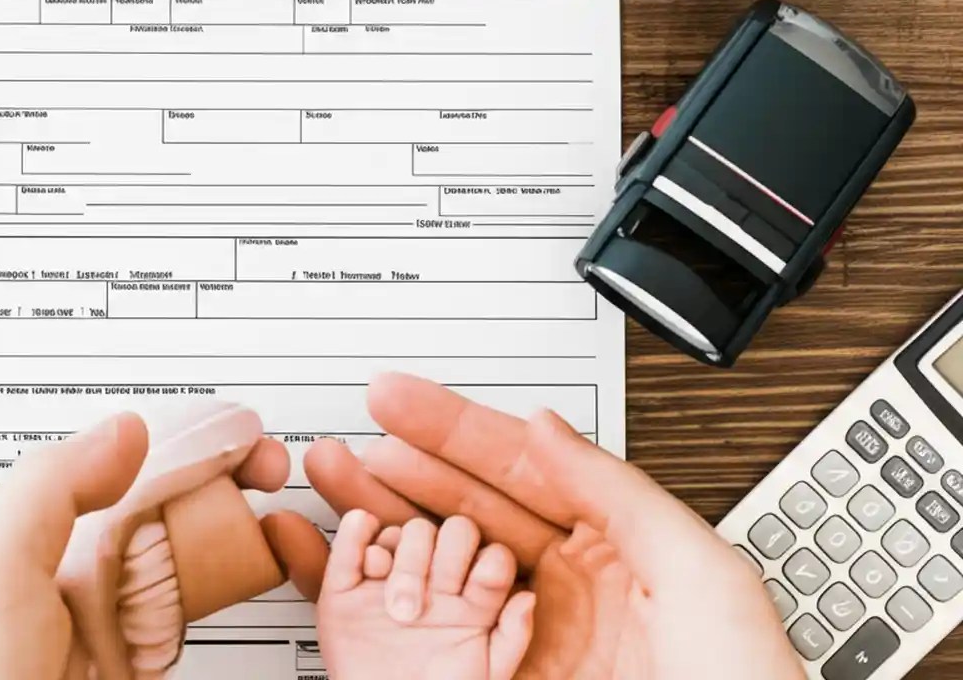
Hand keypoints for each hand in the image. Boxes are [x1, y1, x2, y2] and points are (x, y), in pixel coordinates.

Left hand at [0, 411, 325, 679]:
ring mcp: (106, 627)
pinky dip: (227, 593)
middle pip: (161, 504)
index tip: (233, 430)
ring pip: (184, 558)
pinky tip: (249, 575)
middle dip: (220, 477)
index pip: (116, 466)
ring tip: (270, 520)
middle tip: (266, 470)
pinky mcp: (135, 666)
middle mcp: (68, 577)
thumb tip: (123, 431)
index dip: (181, 440)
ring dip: (233, 532)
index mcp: (28, 538)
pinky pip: (191, 620)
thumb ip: (49, 489)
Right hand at [300, 373, 803, 679]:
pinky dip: (394, 597)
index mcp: (616, 544)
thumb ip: (620, 492)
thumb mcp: (697, 571)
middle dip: (404, 469)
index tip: (405, 402)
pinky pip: (439, 630)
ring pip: (444, 563)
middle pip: (468, 507)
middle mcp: (566, 584)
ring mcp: (531, 635)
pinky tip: (363, 568)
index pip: (521, 468)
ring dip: (388, 523)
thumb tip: (550, 429)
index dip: (456, 429)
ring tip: (340, 487)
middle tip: (352, 444)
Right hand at [319, 512, 535, 679]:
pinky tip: (369, 564)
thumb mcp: (484, 676)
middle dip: (443, 558)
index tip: (475, 591)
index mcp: (472, 602)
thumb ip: (512, 638)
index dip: (488, 564)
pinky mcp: (348, 584)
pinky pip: (354, 540)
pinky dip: (358, 535)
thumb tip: (527, 597)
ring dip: (404, 558)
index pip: (491, 555)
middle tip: (430, 601)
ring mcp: (393, 578)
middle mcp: (435, 583)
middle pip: (449, 533)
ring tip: (394, 605)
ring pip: (406, 532)